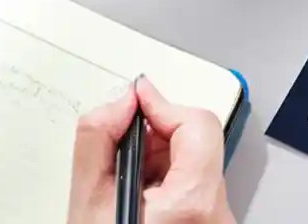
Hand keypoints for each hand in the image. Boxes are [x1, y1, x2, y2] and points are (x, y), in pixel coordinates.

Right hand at [68, 77, 233, 223]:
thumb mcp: (88, 202)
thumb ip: (99, 140)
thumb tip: (119, 103)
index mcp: (192, 203)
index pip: (195, 125)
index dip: (162, 103)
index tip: (137, 96)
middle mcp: (216, 213)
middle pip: (198, 141)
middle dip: (158, 132)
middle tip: (123, 140)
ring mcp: (219, 221)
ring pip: (197, 162)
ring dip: (161, 156)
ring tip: (127, 179)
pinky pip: (197, 185)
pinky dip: (168, 178)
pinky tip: (141, 195)